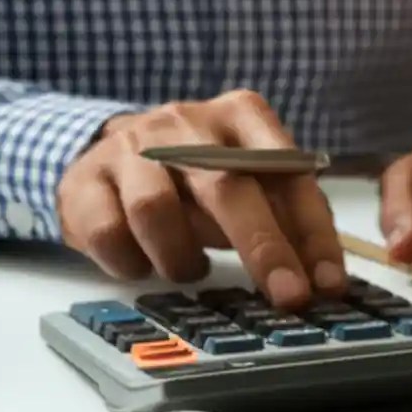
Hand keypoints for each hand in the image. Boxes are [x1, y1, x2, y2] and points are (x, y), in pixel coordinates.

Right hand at [57, 89, 345, 307]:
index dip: (313, 233)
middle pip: (227, 186)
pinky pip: (110, 235)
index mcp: (240, 115)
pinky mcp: (83, 181)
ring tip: (191, 268)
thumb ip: (287, 220)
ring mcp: (129, 147)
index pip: (288, 172)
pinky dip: (133, 263)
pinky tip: (143, 262)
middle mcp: (184, 122)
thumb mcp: (249, 185)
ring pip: (156, 211)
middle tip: (288, 296)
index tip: (329, 285)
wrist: (104, 156)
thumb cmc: (195, 179)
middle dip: (264, 248)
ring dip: (181, 258)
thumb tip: (324, 280)